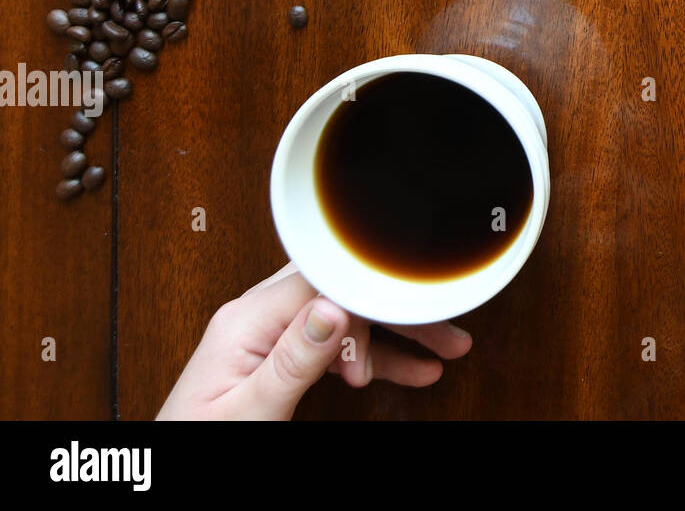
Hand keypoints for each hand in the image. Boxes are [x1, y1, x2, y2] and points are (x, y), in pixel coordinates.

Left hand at [157, 263, 472, 419]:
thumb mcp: (250, 412)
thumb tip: (334, 306)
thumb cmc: (197, 449)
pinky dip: (369, 355)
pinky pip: (331, 341)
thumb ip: (293, 360)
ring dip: (392, 336)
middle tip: (447, 331)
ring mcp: (264, 334)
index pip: (325, 281)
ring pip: (343, 314)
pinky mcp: (272, 355)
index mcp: (246, 319)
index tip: (419, 301)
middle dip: (396, 310)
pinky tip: (405, 368)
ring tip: (442, 351)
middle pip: (341, 290)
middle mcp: (255, 316)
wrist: (164, 477)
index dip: (376, 289)